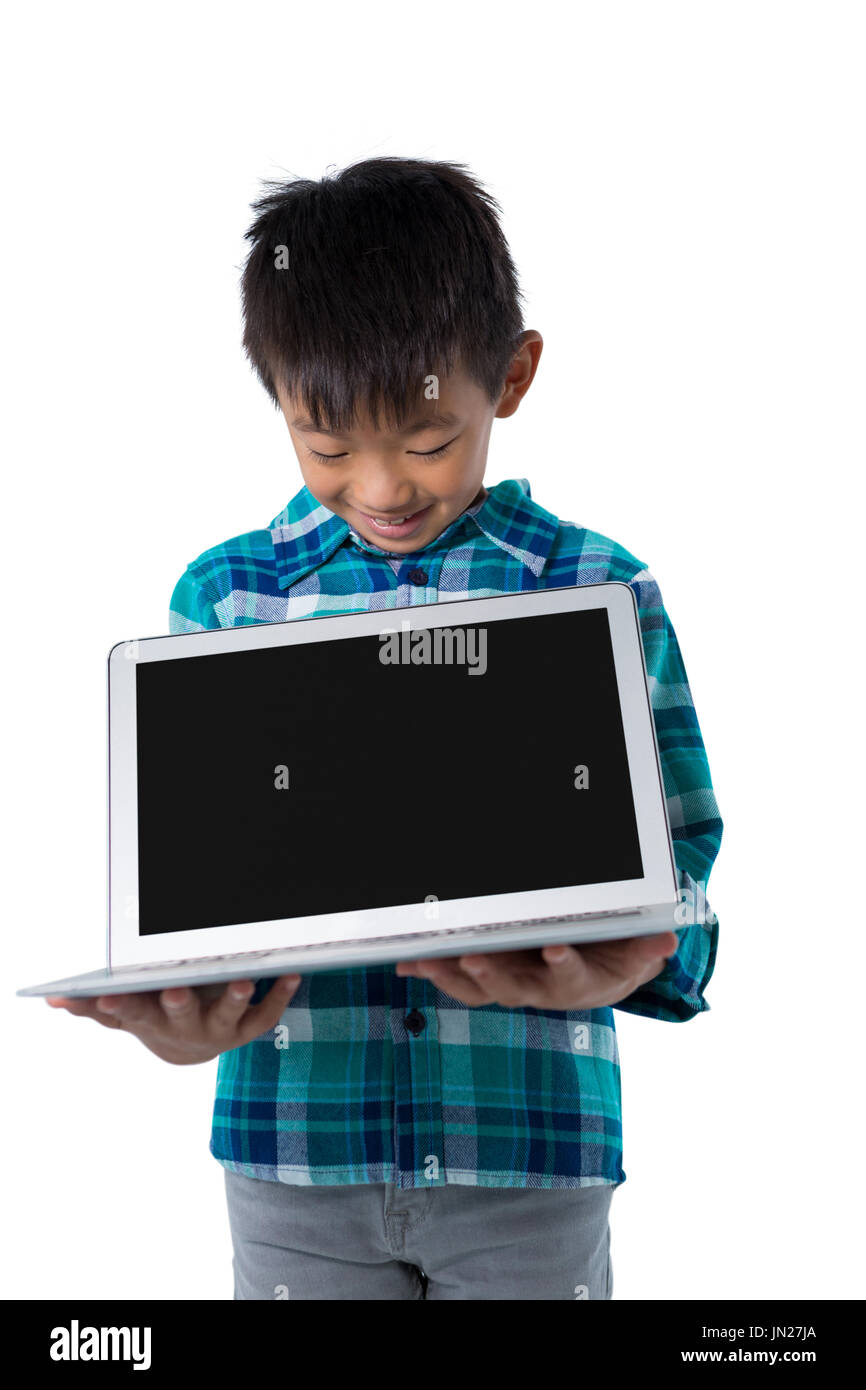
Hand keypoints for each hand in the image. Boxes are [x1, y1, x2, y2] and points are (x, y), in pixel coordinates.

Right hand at [44, 976, 302, 1064]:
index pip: (130, 1014)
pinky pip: (267, 1014)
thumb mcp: (125, 1014)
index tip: (108, 994)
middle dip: (176, 1004)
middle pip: (179, 1017)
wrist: (193, 1045)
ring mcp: (218, 1031)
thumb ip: (92, 1007)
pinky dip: (279, 995)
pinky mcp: (248, 1028)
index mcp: (151, 1021)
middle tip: (175, 989)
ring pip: (226, 1018)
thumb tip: (53, 1001)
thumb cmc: (155, 1016)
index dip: (120, 1006)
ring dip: (232, 999)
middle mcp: (184, 1029)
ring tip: (239, 981)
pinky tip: (292, 973)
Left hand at [394, 932, 679, 1009]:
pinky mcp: (490, 981)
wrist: (599, 976)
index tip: (554, 950)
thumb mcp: (636, 952)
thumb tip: (668, 940)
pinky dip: (434, 972)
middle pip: (513, 987)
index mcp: (578, 981)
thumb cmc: (614, 956)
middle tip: (474, 959)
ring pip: (478, 988)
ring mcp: (512, 986)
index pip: (571, 975)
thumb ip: (647, 947)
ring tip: (426, 962)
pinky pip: (459, 982)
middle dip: (492, 974)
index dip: (562, 965)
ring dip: (451, 976)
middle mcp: (540, 989)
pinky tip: (408, 962)